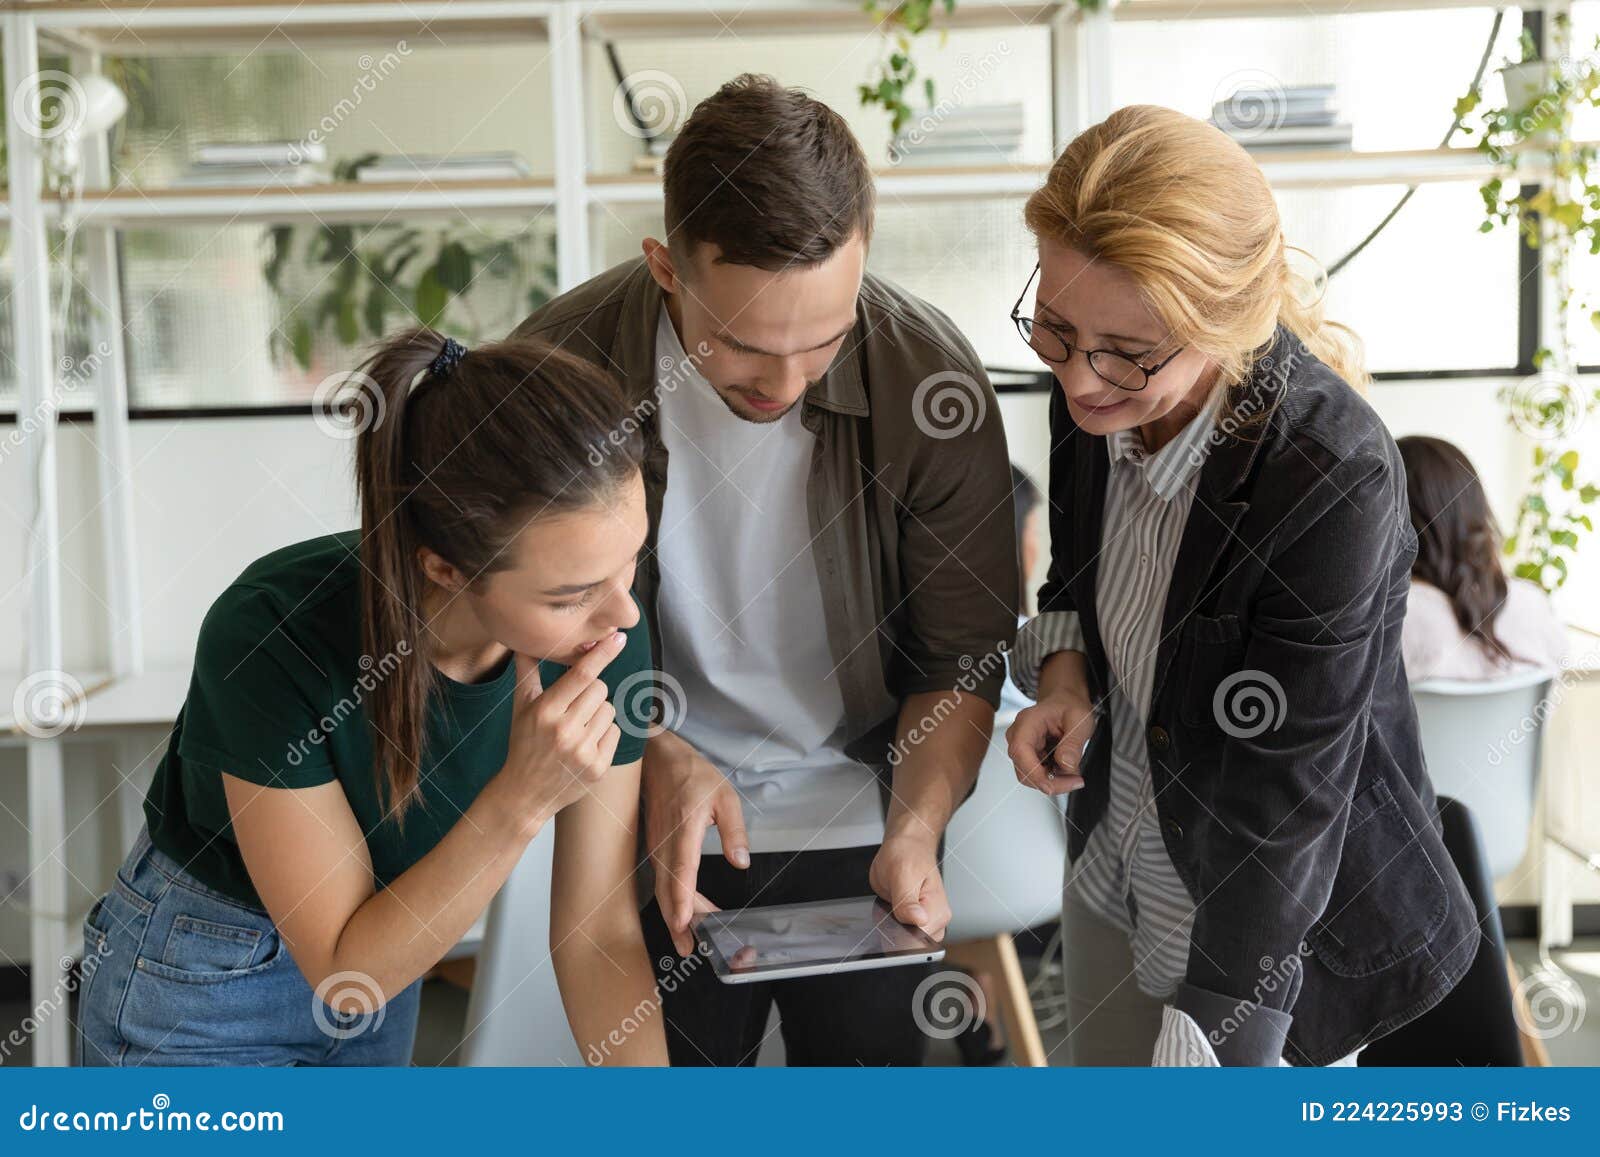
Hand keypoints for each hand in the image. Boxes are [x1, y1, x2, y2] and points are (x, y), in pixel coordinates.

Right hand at [488, 633, 626, 832]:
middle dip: (590, 693)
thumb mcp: (520, 706)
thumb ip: (526, 671)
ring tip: (576, 730)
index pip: (581, 675)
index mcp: (544, 711)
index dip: (602, 654)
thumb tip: (525, 639)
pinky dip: (604, 735)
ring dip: (597, 714)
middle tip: (573, 709)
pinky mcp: (597, 768)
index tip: (619, 637)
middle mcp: (564, 731)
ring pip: (609, 709)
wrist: (525, 793)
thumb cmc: (524, 742)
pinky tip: (584, 745)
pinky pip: (615, 732)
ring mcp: (582, 751)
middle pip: (600, 689)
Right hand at [643, 730, 740, 955]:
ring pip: (662, 887)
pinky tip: (683, 911)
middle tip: (690, 949)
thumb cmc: (693, 774)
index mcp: (684, 828)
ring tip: (687, 940)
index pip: (681, 870)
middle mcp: (665, 842)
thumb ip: (734, 830)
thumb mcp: (724, 796)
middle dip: (677, 921)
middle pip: (667, 888)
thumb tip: (741, 861)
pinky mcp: (655, 846)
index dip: (681, 899)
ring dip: (674, 914)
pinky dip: (671, 898)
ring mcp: (657, 845)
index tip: (685, 924)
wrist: (656, 757)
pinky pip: (661, 878)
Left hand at [869, 834, 950, 939]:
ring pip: (903, 941)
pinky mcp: (912, 921)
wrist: (906, 846)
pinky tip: (887, 909)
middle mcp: (934, 919)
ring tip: (890, 905)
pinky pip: (898, 933)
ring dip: (890, 930)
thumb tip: (918, 920)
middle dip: (894, 935)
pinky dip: (889, 925)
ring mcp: (923, 922)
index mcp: (937, 911)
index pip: (921, 941)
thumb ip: (907, 900)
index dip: (902, 940)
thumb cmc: (908, 854)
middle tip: (889, 910)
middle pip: (912, 945)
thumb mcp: (903, 873)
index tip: (891, 928)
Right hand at [1006, 688, 1095, 795]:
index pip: (1020, 752)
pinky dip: (1053, 777)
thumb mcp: (1080, 719)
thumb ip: (1073, 742)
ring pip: (1030, 776)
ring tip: (1074, 773)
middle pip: (1024, 770)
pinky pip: (1036, 774)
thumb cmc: (1069, 705)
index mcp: (1027, 722)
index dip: (1035, 773)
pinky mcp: (1028, 756)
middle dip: (1051, 782)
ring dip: (1053, 781)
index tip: (1054, 786)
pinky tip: (1066, 768)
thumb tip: (1066, 765)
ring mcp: (1021, 747)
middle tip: (1076, 780)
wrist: (1065, 700)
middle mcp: (1018, 736)